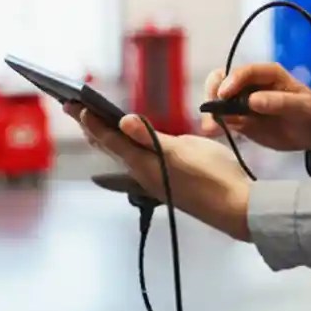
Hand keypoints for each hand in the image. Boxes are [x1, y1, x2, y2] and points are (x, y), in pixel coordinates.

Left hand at [64, 102, 252, 241]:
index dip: (91, 121)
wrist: (237, 207)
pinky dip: (124, 145)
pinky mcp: (166, 182)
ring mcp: (154, 179)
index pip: (110, 139)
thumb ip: (151, 137)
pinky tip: (129, 142)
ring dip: (105, 136)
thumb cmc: (215, 175)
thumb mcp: (184, 151)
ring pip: (122, 154)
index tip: (74, 103)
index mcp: (146, 164)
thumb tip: (123, 120)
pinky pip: (136, 159)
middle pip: (110, 146)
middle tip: (72, 107)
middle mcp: (144, 173)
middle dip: (91, 126)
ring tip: (92, 121)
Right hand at [200, 63, 310, 156]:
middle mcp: (251, 85)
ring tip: (211, 129)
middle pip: (223, 81)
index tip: (223, 96)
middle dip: (214, 94)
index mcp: (268, 74)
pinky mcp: (241, 121)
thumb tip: (251, 100)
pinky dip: (215, 125)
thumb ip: (279, 102)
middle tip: (213, 113)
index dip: (231, 81)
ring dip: (211, 113)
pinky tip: (213, 133)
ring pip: (219, 101)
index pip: (244, 72)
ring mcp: (244, 103)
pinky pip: (223, 120)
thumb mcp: (303, 108)